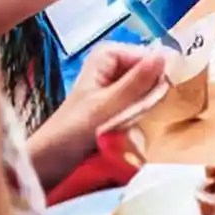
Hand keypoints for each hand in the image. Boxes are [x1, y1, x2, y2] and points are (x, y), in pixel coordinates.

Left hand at [39, 44, 166, 163]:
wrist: (50, 160)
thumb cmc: (71, 132)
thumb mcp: (107, 106)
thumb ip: (136, 82)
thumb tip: (164, 56)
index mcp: (109, 54)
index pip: (152, 57)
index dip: (160, 76)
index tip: (161, 98)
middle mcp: (114, 64)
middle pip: (152, 72)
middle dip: (154, 93)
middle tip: (144, 114)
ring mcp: (117, 83)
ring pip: (150, 88)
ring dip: (149, 106)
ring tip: (138, 123)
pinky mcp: (120, 102)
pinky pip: (144, 102)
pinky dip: (144, 114)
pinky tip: (138, 127)